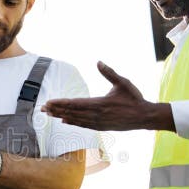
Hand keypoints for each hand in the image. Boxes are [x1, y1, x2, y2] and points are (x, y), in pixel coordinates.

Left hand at [42, 61, 173, 131]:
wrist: (145, 117)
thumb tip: (98, 61)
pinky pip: (83, 125)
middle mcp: (97, 115)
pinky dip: (73, 123)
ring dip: (62, 116)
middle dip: (56, 110)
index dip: (61, 103)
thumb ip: (109, 72)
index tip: (49, 102)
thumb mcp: (123, 83)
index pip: (75, 104)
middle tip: (43, 108)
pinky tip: (65, 121)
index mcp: (100, 103)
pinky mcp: (102, 127)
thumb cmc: (134, 98)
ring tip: (50, 114)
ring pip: (76, 120)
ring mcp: (99, 123)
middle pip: (72, 113)